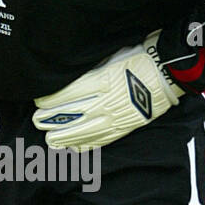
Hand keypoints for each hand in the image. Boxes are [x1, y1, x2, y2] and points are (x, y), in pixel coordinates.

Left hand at [33, 31, 181, 149]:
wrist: (167, 73)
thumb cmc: (139, 59)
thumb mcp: (111, 57)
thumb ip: (91, 69)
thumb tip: (70, 78)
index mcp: (104, 80)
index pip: (70, 94)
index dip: (52, 100)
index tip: (39, 102)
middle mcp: (108, 100)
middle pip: (73, 114)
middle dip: (52, 120)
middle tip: (37, 122)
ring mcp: (117, 116)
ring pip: (85, 130)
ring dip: (64, 136)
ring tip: (50, 139)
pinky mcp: (125, 127)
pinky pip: (102, 139)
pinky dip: (86, 144)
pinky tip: (74, 147)